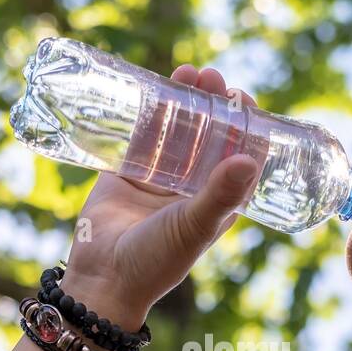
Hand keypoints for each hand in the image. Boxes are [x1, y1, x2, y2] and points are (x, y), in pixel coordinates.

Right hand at [60, 65, 259, 327]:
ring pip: (176, 130)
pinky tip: (153, 86)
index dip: (245, 126)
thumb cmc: (155, 260)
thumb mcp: (193, 227)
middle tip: (211, 77)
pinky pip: (141, 135)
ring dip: (183, 101)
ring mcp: (159, 178)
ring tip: (187, 72)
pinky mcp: (127, 172)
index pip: (240, 156)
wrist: (102, 278)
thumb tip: (249, 159)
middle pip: (208, 135)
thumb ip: (219, 196)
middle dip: (212, 104)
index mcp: (217, 202)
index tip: (244, 98)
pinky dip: (148, 112)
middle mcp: (191, 187)